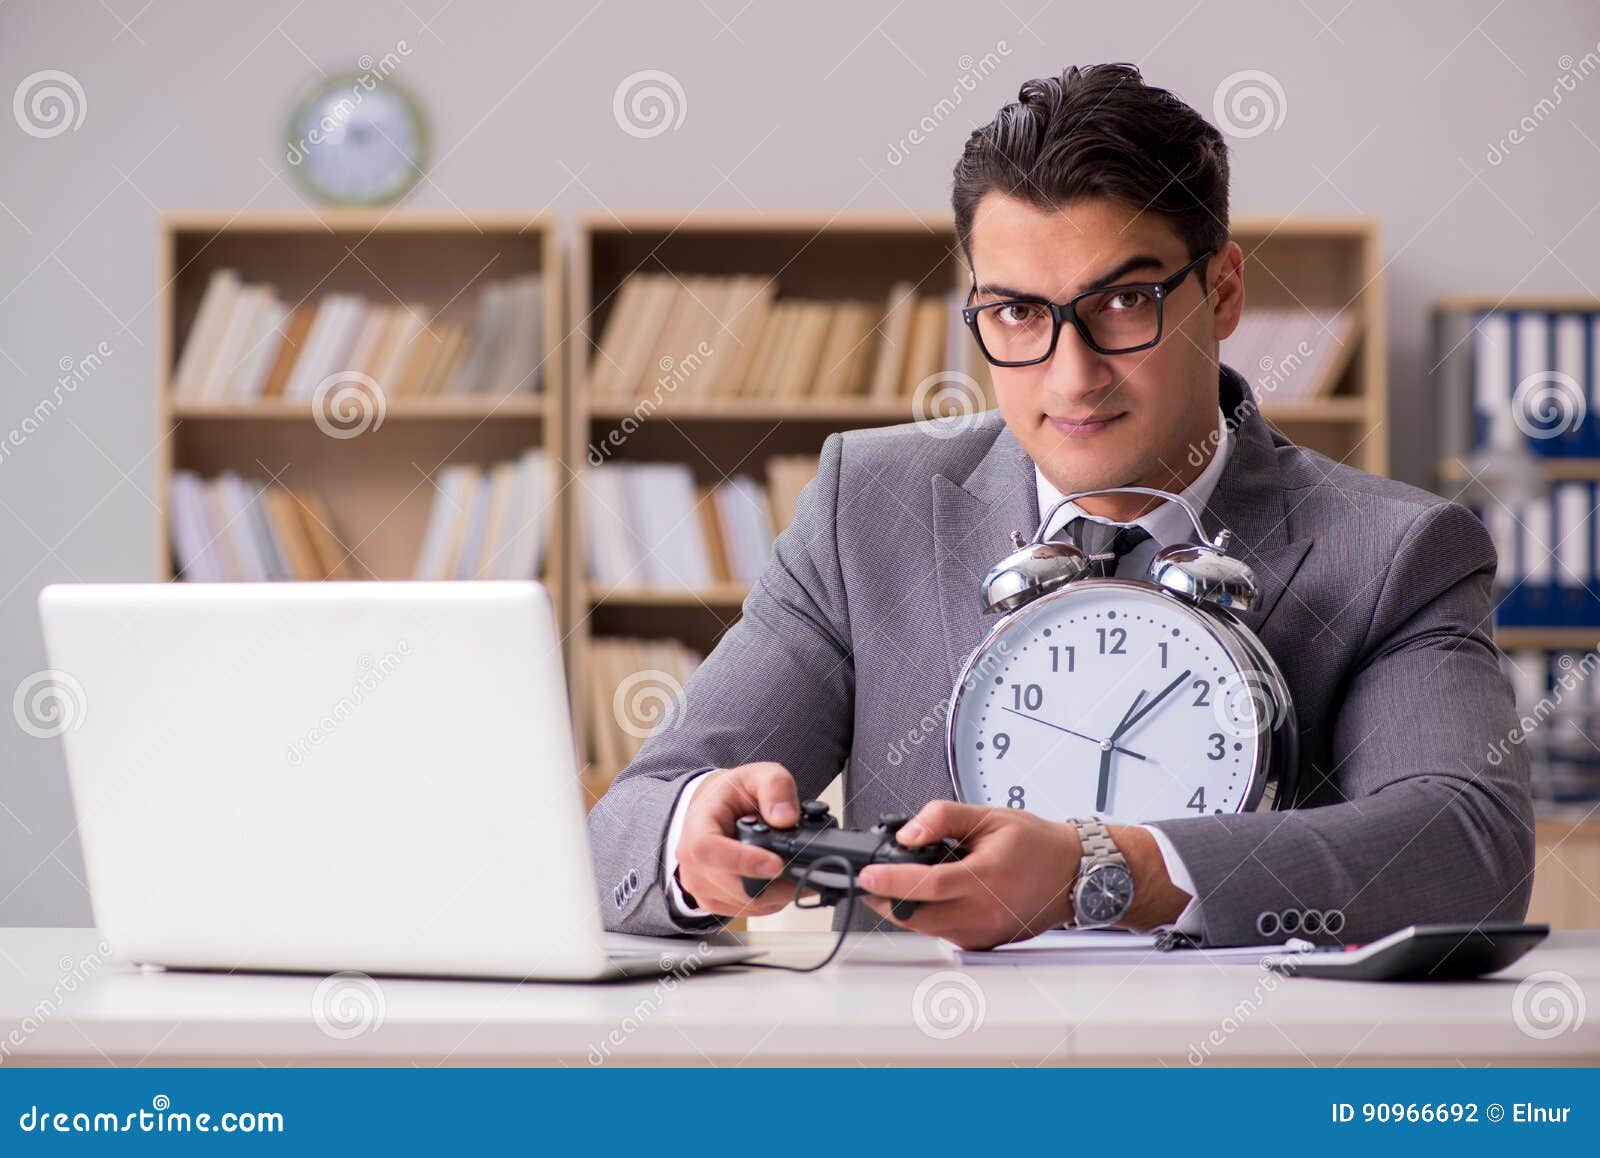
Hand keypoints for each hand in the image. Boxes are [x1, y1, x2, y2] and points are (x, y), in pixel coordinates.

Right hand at [674, 762, 801, 917]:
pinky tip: (782, 882)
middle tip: (808, 872)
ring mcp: (699, 884)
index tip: (776, 864)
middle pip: (733, 885)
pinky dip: (771, 901)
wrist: (717, 809)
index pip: (708, 848)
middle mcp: (691, 859)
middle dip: (776, 883)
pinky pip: (746, 912)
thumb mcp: (758, 775)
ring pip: (744, 903)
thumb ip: (775, 787)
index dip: (742, 860)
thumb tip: (785, 817)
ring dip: (777, 893)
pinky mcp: (712, 901)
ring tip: (798, 872)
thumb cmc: (733, 795)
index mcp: (698, 824)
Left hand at [857, 801, 1081, 950]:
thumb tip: (909, 833)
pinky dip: (929, 917)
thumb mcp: (988, 815)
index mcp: (986, 876)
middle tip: (873, 880)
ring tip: (902, 882)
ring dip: (905, 909)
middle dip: (886, 900)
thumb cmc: (1034, 844)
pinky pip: (944, 934)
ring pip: (927, 929)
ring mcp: (984, 932)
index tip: (866, 876)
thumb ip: (943, 817)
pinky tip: (933, 896)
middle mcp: (984, 911)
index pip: (928, 885)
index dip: (891, 882)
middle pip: (918, 916)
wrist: (1070, 872)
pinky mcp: (984, 943)